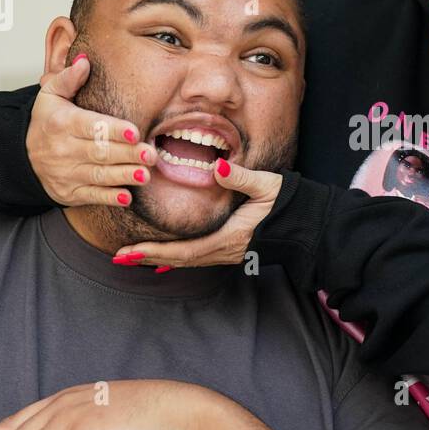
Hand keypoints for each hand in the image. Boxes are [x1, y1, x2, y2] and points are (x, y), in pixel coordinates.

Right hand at [28, 54, 158, 206]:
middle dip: (127, 154)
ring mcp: (66, 173)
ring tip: (145, 174)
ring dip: (123, 176)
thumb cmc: (47, 122)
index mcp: (62, 123)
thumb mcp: (50, 96)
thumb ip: (68, 78)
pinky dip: (110, 198)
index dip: (113, 130)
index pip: (90, 126)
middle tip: (151, 154)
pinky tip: (127, 196)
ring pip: (99, 176)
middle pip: (100, 152)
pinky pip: (92, 196)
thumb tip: (84, 61)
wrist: (22, 157)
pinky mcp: (70, 192)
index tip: (134, 132)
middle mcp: (63, 150)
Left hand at [114, 159, 283, 268]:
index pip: (186, 250)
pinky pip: (197, 258)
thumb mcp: (268, 186)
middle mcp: (226, 251)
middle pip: (180, 260)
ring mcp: (228, 253)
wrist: (308, 225)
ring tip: (134, 256)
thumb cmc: (289, 204)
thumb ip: (241, 178)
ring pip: (187, 261)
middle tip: (120, 258)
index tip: (131, 250)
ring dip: (160, 259)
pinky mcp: (231, 250)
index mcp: (231, 237)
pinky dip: (176, 258)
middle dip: (149, 258)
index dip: (156, 251)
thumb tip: (218, 168)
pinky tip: (164, 259)